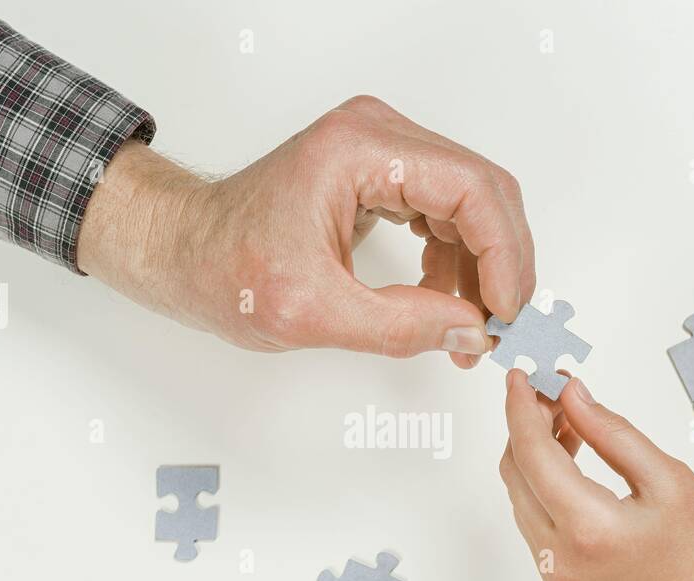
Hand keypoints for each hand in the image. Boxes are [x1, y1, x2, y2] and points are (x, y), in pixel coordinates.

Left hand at [77, 96, 534, 367]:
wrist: (186, 252)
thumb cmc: (225, 267)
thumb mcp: (312, 313)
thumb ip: (400, 326)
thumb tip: (473, 333)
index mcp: (359, 150)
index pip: (470, 188)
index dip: (503, 255)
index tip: (507, 312)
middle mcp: (377, 135)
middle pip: (481, 190)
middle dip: (501, 264)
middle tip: (503, 327)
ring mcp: (381, 151)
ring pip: (470, 203)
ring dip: (481, 267)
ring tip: (470, 328)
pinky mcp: (381, 175)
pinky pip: (445, 211)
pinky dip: (456, 260)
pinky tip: (445, 303)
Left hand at [498, 370, 693, 580]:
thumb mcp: (672, 481)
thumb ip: (613, 433)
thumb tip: (572, 395)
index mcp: (588, 529)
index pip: (531, 453)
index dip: (520, 408)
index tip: (521, 375)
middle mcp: (559, 558)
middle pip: (516, 475)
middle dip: (525, 428)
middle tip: (553, 394)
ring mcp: (557, 577)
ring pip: (523, 500)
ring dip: (535, 458)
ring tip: (572, 425)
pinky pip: (537, 526)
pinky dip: (546, 489)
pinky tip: (575, 466)